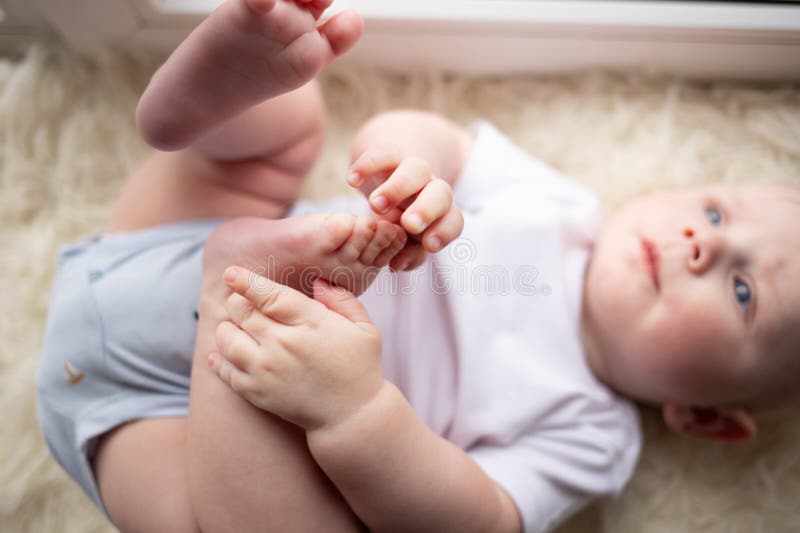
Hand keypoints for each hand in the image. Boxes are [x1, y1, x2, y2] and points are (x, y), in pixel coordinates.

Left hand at [207, 265, 384, 430]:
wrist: (351, 416)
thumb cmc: (360, 367)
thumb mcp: (365, 328)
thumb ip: (342, 300)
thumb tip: (317, 283)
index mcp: (310, 322)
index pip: (267, 295)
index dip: (245, 282)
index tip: (232, 274)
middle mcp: (283, 344)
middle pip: (241, 312)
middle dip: (236, 301)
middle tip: (241, 301)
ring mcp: (266, 370)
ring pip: (227, 338)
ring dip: (227, 328)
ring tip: (237, 327)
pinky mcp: (256, 392)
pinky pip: (225, 370)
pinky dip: (219, 358)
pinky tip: (225, 353)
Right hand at [348, 145, 463, 270]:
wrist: (390, 178)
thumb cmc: (400, 223)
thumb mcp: (405, 242)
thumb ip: (406, 254)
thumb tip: (397, 263)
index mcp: (440, 215)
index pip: (453, 221)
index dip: (445, 232)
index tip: (429, 245)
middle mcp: (430, 190)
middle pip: (441, 193)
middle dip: (427, 209)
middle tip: (408, 224)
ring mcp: (412, 171)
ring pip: (415, 170)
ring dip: (397, 188)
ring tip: (374, 205)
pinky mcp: (389, 155)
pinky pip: (382, 154)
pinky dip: (367, 166)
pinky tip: (352, 181)